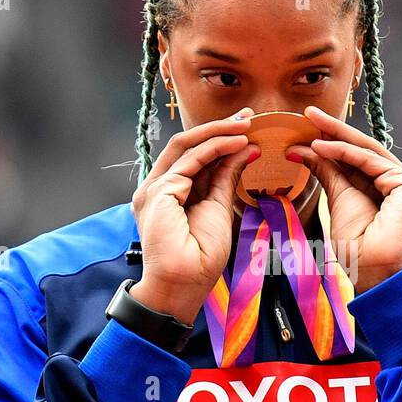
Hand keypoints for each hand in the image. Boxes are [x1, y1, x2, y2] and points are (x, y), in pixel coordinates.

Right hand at [130, 107, 259, 323]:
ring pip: (188, 146)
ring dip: (219, 131)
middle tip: (248, 116)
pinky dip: (217, 146)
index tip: (246, 130)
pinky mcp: (159, 191)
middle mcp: (157, 188)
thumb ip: (225, 179)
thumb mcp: (219, 208)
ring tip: (247, 124)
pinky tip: (238, 141)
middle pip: (188, 146)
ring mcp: (154, 188)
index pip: (194, 157)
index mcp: (168, 193)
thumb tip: (244, 151)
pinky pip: (192, 160)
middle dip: (219, 127)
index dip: (219, 139)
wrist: (183, 285)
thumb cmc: (200, 258)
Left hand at [286, 105, 401, 294]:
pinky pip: (370, 162)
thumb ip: (328, 172)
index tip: (309, 127)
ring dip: (336, 136)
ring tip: (310, 123)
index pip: (360, 158)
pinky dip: (344, 152)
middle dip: (335, 129)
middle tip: (309, 113)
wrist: (373, 271)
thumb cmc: (358, 247)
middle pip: (364, 150)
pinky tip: (321, 146)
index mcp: (392, 190)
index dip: (334, 140)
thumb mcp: (339, 199)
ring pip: (367, 151)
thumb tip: (305, 149)